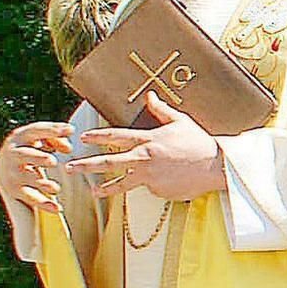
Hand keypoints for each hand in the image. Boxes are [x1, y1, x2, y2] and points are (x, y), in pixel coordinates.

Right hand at [0, 121, 72, 212]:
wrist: (3, 168)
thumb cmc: (30, 149)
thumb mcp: (39, 140)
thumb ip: (56, 139)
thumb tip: (69, 148)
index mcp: (21, 137)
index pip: (36, 130)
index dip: (52, 130)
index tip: (71, 130)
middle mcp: (14, 153)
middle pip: (24, 154)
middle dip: (38, 158)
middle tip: (52, 161)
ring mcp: (13, 172)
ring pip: (25, 178)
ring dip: (40, 183)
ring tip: (55, 188)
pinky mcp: (15, 190)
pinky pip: (29, 198)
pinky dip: (43, 204)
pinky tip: (57, 208)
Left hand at [66, 93, 224, 199]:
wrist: (216, 165)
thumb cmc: (200, 142)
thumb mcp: (181, 122)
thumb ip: (162, 110)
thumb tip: (150, 96)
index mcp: (148, 139)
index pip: (116, 136)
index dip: (98, 136)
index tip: (83, 137)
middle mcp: (145, 158)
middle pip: (109, 162)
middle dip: (87, 164)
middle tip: (70, 167)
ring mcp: (150, 176)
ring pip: (122, 183)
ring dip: (105, 188)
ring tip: (93, 191)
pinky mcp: (159, 190)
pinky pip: (151, 189)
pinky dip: (155, 185)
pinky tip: (170, 181)